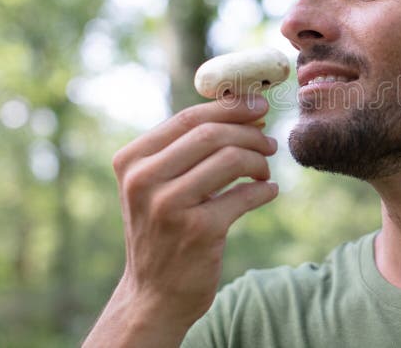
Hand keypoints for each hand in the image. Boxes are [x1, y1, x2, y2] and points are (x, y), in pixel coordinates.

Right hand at [83, 96, 278, 346]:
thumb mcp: (159, 183)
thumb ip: (188, 147)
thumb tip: (246, 109)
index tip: (259, 105)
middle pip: (212, 135)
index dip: (230, 107)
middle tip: (269, 142)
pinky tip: (268, 191)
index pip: (188, 119)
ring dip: (259, 160)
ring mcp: (170, 206)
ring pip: (231, 159)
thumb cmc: (164, 228)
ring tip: (265, 170)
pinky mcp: (198, 230)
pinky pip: (245, 195)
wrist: (154, 294)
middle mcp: (144, 180)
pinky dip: (264, 189)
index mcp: (131, 161)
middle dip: (250, 133)